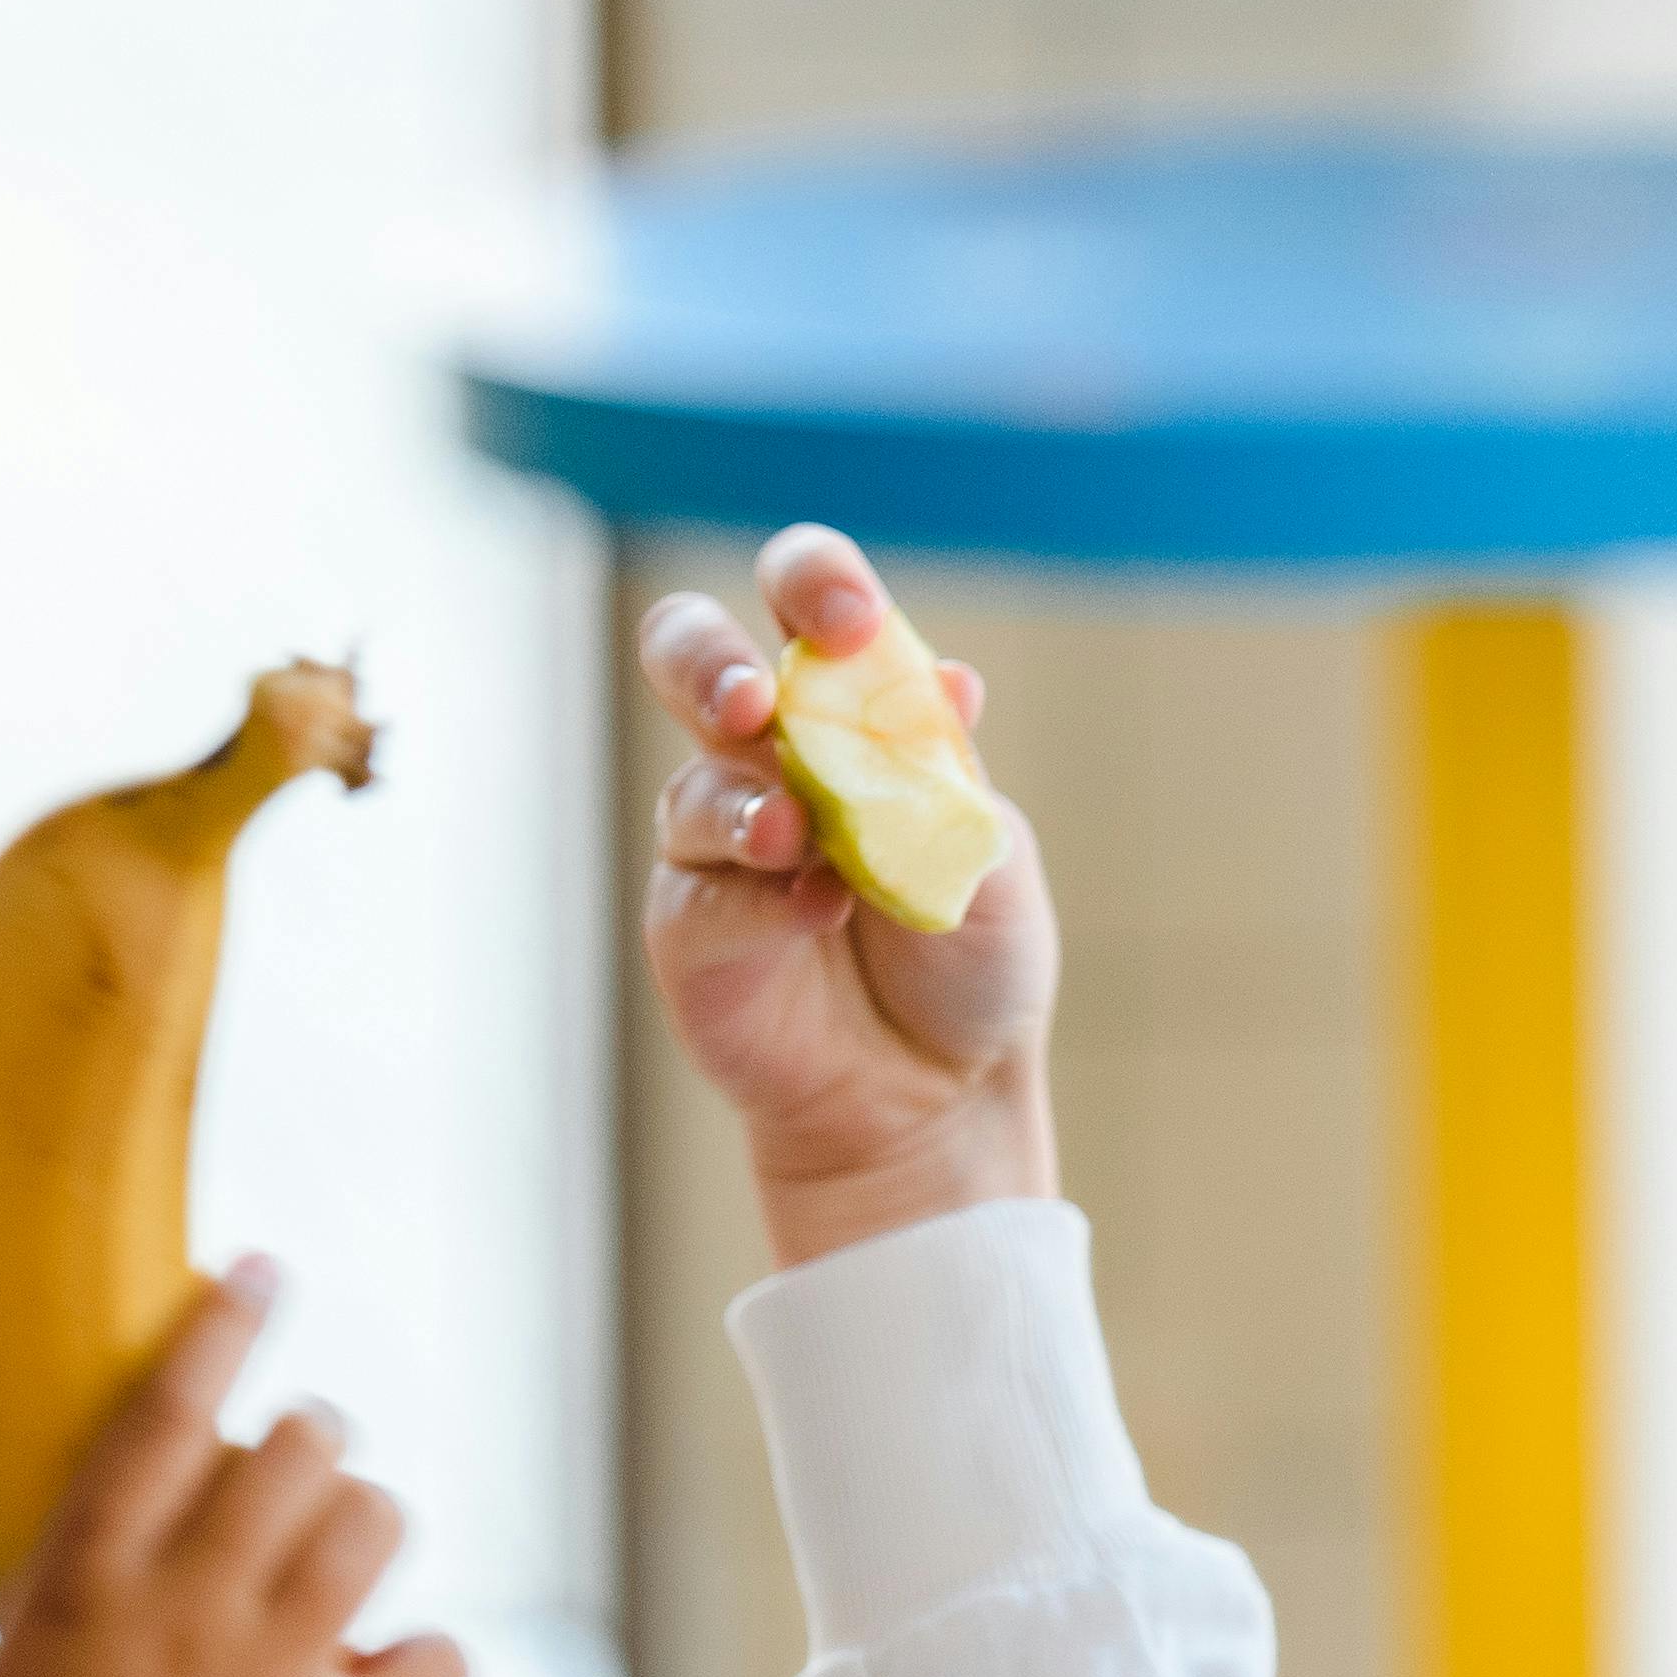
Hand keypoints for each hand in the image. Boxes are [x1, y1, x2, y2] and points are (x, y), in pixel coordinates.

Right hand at [0, 1260, 465, 1676]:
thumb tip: (24, 1632)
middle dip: (312, 1448)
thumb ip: (0, 1654)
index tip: (263, 1273)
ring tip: (345, 1573)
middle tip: (303, 1480)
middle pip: (296, 1451)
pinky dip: (429, 1666)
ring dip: (369, 1534)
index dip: (222, 1330)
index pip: (163, 1416)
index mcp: (74, 1594)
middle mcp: (183, 1613)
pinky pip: (440, 1662)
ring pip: (375, 1528)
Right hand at [638, 523, 1061, 1268]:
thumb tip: (949, 680)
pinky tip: (819, 913)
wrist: (944, 1092)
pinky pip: (701, 888)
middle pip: (689, 655)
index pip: (809, 609)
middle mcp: (768, 757)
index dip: (814, 584)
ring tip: (799, 837)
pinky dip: (762, 895)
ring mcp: (717, 840)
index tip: (847, 620)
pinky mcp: (691, 924)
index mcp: (851, 711)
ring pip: (691, 784)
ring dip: (745, 803)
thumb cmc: (969, 958)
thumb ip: (947, 775)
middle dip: (706, 663)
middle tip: (754, 707)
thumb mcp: (987, 858)